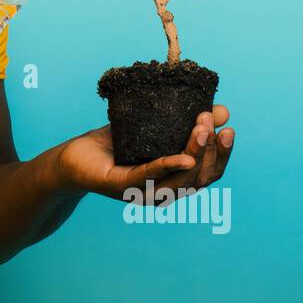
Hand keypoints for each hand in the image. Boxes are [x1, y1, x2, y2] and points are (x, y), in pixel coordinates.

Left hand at [57, 105, 234, 201]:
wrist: (73, 158)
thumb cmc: (115, 145)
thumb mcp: (154, 128)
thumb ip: (183, 120)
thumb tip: (219, 109)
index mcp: (172, 182)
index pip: (207, 173)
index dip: (222, 154)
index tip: (229, 128)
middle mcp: (162, 193)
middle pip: (199, 178)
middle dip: (212, 150)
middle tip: (212, 121)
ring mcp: (142, 193)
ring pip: (179, 178)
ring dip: (195, 152)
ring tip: (201, 127)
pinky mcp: (121, 187)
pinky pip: (148, 176)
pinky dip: (168, 165)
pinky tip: (183, 156)